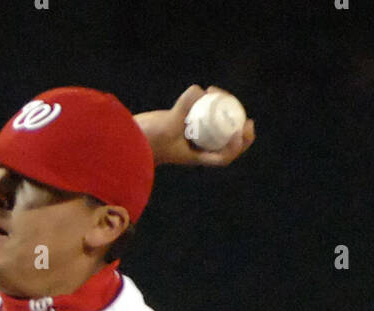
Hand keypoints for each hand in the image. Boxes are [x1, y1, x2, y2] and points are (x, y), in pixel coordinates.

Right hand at [135, 86, 254, 167]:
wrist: (126, 138)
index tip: (241, 131)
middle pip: (225, 144)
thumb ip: (183, 108)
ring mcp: (190, 135)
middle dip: (239, 132)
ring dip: (224, 114)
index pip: (223, 157)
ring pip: (216, 128)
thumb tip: (199, 89)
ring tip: (219, 94)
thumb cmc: (147, 139)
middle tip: (246, 118)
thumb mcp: (168, 124)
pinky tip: (209, 91)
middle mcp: (196, 148)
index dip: (237, 147)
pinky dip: (209, 105)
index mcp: (196, 156)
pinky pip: (203, 116)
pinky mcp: (182, 123)